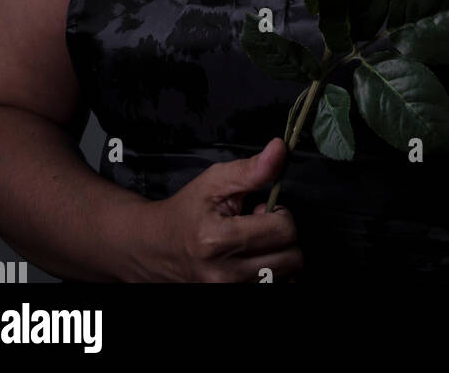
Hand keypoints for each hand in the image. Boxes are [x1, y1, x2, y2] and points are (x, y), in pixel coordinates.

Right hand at [138, 138, 303, 282]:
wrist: (157, 247)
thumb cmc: (187, 212)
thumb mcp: (214, 181)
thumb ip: (250, 169)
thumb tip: (280, 150)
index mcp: (218, 240)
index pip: (283, 230)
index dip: (280, 213)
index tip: (262, 209)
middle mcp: (225, 275)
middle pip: (292, 258)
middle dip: (283, 236)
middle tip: (258, 226)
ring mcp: (228, 292)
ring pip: (287, 275)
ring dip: (278, 256)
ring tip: (254, 243)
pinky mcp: (231, 298)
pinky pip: (275, 287)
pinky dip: (273, 274)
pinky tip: (254, 259)